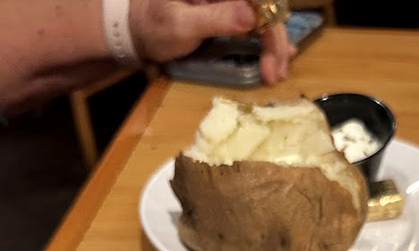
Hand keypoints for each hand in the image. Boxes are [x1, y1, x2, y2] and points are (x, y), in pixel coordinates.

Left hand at [129, 0, 295, 82]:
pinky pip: (256, 20)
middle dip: (275, 41)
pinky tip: (280, 53)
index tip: (270, 63)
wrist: (138, 28)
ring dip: (275, 43)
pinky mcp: (229, 9)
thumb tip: (252, 17)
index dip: (270, 28)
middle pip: (266, 7)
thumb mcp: (181, 25)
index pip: (258, 0)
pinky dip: (268, 38)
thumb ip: (217, 18)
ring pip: (265, 15)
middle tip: (276, 74)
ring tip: (278, 71)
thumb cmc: (154, 26)